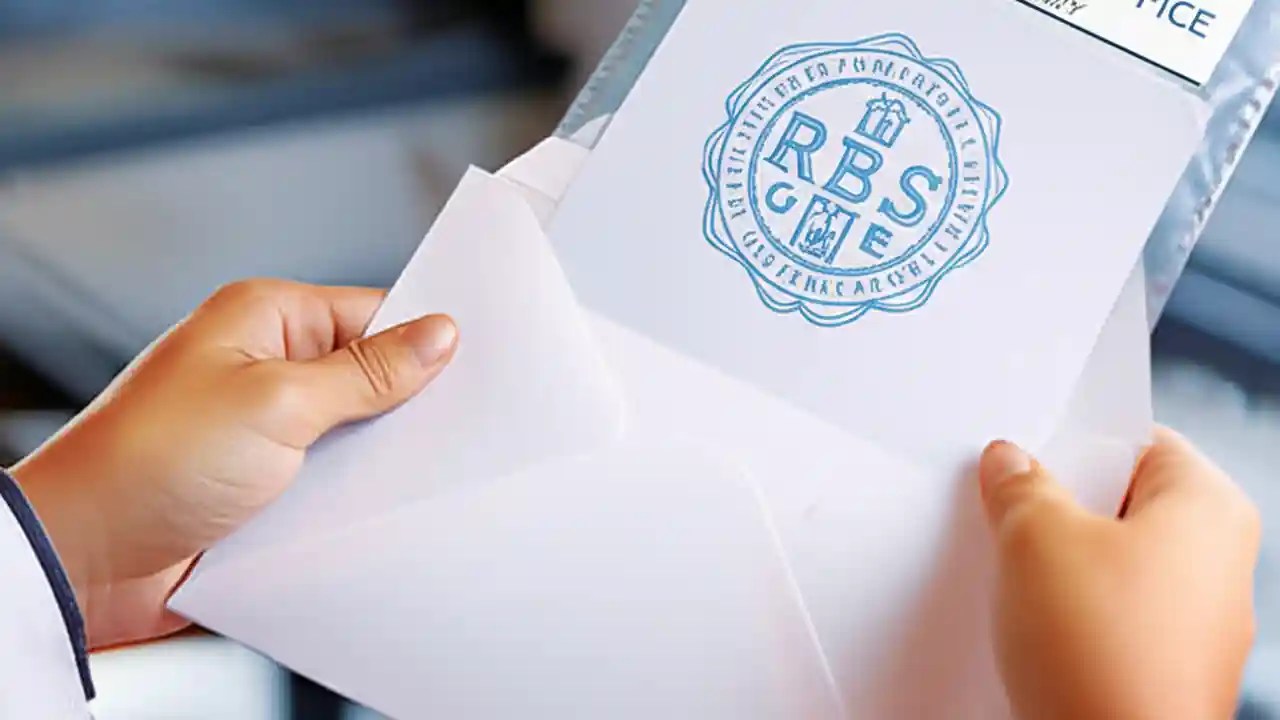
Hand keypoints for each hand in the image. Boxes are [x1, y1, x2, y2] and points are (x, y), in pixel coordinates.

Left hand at [12, 280, 457, 649]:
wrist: (86, 559)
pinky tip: (372, 510)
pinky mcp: (266, 486)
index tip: (474, 366)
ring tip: (405, 474)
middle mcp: (265, 367)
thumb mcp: (277, 401)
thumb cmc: (150, 461)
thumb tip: (436, 334)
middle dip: (405, 405)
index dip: (424, 340)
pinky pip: (333, 483)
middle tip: (450, 428)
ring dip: (378, 459)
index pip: (372, 313)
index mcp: (264, 319)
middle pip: (369, 375)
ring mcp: (265, 430)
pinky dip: (354, 497)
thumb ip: (365, 371)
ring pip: (356, 435)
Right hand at [979, 430, 1259, 719]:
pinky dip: (1066, 613)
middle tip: (1009, 512)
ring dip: (1055, 564)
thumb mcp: (1035, 537)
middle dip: (1058, 506)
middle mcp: (1216, 562)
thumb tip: (1011, 465)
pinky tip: (1030, 623)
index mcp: (1210, 508)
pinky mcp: (1159, 665)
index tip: (1026, 449)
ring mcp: (1192, 620)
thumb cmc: (1103, 655)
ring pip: (1108, 563)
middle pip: (1120, 503)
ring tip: (1015, 573)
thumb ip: (1019, 485)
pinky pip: (1105, 615)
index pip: (1138, 440)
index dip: (1075, 441)